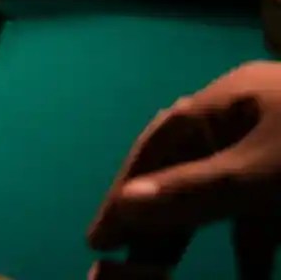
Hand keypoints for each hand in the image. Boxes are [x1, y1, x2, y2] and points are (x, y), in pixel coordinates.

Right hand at [88, 61, 280, 278]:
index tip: (100, 239)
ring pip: (221, 192)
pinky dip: (250, 238)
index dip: (126, 193)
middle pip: (184, 170)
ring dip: (200, 233)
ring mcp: (270, 143)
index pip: (157, 146)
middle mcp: (240, 117)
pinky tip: (248, 271)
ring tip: (168, 272)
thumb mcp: (259, 174)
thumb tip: (124, 204)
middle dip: (158, 219)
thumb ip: (195, 190)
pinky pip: (260, 206)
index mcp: (224, 101)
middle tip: (128, 264)